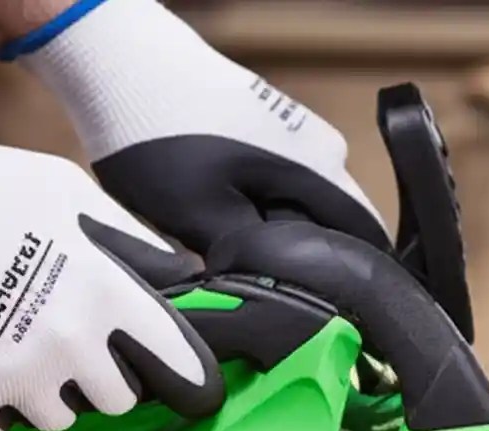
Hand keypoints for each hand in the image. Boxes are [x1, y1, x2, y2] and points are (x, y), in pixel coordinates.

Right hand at [0, 91, 223, 430]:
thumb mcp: (69, 194)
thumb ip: (129, 239)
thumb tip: (177, 270)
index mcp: (104, 291)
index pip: (170, 357)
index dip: (182, 372)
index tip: (189, 387)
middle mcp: (69, 342)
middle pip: (117, 399)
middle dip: (102, 380)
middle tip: (72, 354)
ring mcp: (14, 376)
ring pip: (56, 417)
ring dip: (42, 394)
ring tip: (14, 351)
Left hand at [11, 0, 390, 259]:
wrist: (121, 60)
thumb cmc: (159, 136)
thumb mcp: (198, 217)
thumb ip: (247, 262)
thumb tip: (274, 294)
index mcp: (324, 172)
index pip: (368, 243)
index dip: (351, 283)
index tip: (328, 312)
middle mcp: (326, 150)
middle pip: (336, 227)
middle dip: (309, 262)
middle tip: (270, 293)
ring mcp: (300, 134)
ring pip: (305, 206)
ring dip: (281, 234)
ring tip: (239, 256)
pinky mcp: (271, 127)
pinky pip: (282, 184)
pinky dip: (262, 208)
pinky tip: (222, 219)